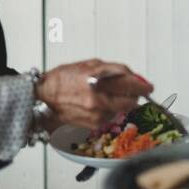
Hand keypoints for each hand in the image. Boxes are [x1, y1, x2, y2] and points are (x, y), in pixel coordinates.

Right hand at [35, 59, 153, 129]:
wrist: (41, 99)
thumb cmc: (61, 80)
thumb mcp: (89, 65)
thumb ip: (112, 70)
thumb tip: (131, 76)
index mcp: (97, 79)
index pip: (129, 82)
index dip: (142, 84)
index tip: (148, 86)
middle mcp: (98, 98)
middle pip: (131, 99)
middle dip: (136, 95)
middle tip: (137, 92)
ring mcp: (96, 113)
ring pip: (122, 109)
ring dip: (123, 103)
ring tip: (112, 96)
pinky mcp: (93, 124)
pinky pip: (111, 117)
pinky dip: (112, 111)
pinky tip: (102, 105)